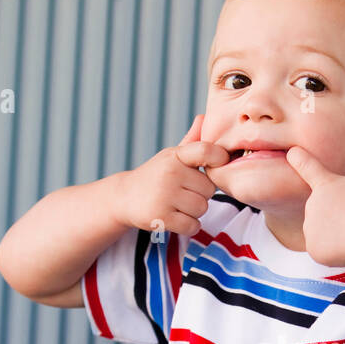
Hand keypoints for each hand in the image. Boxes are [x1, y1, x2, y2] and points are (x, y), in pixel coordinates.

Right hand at [111, 114, 228, 236]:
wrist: (125, 197)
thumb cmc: (156, 176)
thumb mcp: (171, 157)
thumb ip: (192, 141)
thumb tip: (204, 117)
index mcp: (175, 156)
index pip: (206, 151)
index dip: (219, 158)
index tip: (220, 164)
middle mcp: (170, 173)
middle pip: (209, 189)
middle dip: (201, 194)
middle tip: (184, 193)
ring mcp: (165, 196)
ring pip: (202, 208)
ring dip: (195, 211)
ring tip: (178, 205)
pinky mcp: (161, 217)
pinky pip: (193, 225)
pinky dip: (189, 226)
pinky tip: (176, 218)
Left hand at [285, 147, 344, 265]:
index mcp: (326, 184)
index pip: (308, 167)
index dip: (299, 159)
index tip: (290, 153)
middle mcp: (312, 204)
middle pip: (326, 211)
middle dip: (340, 215)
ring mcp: (310, 228)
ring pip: (325, 233)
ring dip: (340, 234)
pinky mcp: (314, 249)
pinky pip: (326, 251)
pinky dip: (340, 252)